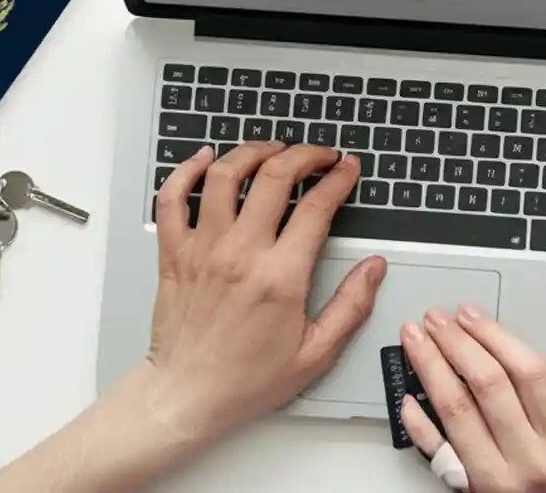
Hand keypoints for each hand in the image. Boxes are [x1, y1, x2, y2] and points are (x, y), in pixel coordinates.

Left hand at [145, 141, 386, 438]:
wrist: (186, 396)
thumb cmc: (246, 380)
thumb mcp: (315, 353)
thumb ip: (351, 306)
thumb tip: (373, 269)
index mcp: (279, 278)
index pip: (316, 207)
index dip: (338, 179)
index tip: (347, 170)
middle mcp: (240, 254)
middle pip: (273, 176)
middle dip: (304, 154)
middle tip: (319, 154)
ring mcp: (203, 249)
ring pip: (223, 175)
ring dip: (251, 152)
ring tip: (272, 149)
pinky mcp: (174, 254)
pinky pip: (172, 198)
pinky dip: (185, 170)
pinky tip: (204, 159)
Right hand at [399, 306, 545, 492]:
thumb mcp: (466, 489)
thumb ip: (437, 450)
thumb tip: (411, 405)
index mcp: (493, 479)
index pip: (455, 407)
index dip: (430, 363)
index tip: (414, 338)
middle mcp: (530, 458)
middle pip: (490, 383)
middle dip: (457, 342)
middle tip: (436, 320)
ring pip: (530, 373)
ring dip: (496, 336)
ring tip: (471, 317)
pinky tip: (522, 347)